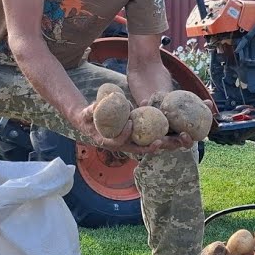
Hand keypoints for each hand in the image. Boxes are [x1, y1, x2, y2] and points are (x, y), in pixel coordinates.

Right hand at [71, 104, 194, 155]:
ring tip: (169, 141)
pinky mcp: (131, 138)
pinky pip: (143, 139)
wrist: (88, 122)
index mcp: (108, 142)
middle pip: (136, 149)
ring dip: (155, 146)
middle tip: (160, 142)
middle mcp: (119, 145)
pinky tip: (165, 132)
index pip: (119, 141)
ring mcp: (126, 143)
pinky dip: (153, 137)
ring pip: (142, 147)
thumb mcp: (86, 114)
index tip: (130, 122)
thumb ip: (91, 110)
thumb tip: (97, 105)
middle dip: (148, 148)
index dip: (125, 134)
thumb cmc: (86, 117)